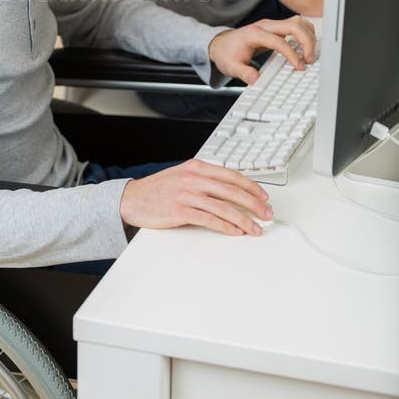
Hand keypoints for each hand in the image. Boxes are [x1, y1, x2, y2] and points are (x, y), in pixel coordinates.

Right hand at [119, 159, 272, 235]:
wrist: (132, 198)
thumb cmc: (159, 189)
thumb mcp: (183, 175)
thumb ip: (204, 179)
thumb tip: (231, 191)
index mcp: (196, 166)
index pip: (232, 175)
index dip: (252, 187)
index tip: (264, 197)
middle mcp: (194, 178)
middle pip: (232, 191)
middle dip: (254, 204)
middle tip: (266, 214)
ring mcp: (187, 194)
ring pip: (224, 207)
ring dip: (244, 220)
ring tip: (255, 228)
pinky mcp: (181, 210)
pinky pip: (210, 219)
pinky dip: (226, 227)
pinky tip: (236, 232)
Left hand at [208, 15, 315, 84]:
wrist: (222, 44)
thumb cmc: (227, 54)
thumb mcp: (231, 66)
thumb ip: (243, 73)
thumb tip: (255, 79)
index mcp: (254, 34)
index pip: (279, 41)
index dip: (291, 54)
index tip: (299, 66)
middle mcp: (265, 26)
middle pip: (293, 25)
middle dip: (306, 41)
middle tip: (310, 59)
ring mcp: (272, 25)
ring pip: (297, 22)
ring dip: (308, 36)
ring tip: (311, 54)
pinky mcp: (276, 28)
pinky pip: (296, 26)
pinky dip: (305, 34)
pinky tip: (307, 47)